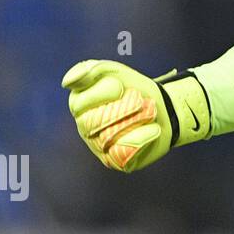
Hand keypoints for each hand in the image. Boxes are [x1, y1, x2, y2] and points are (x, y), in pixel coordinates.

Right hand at [61, 59, 210, 172]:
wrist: (165, 108)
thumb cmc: (135, 88)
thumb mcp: (114, 72)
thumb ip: (90, 71)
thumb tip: (68, 82)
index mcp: (79, 106)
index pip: (80, 103)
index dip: (105, 92)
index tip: (120, 87)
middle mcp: (84, 129)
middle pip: (96, 122)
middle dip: (126, 107)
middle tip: (140, 101)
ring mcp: (98, 147)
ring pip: (111, 137)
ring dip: (138, 119)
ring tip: (148, 114)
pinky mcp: (116, 161)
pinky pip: (126, 152)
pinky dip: (144, 137)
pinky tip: (152, 129)